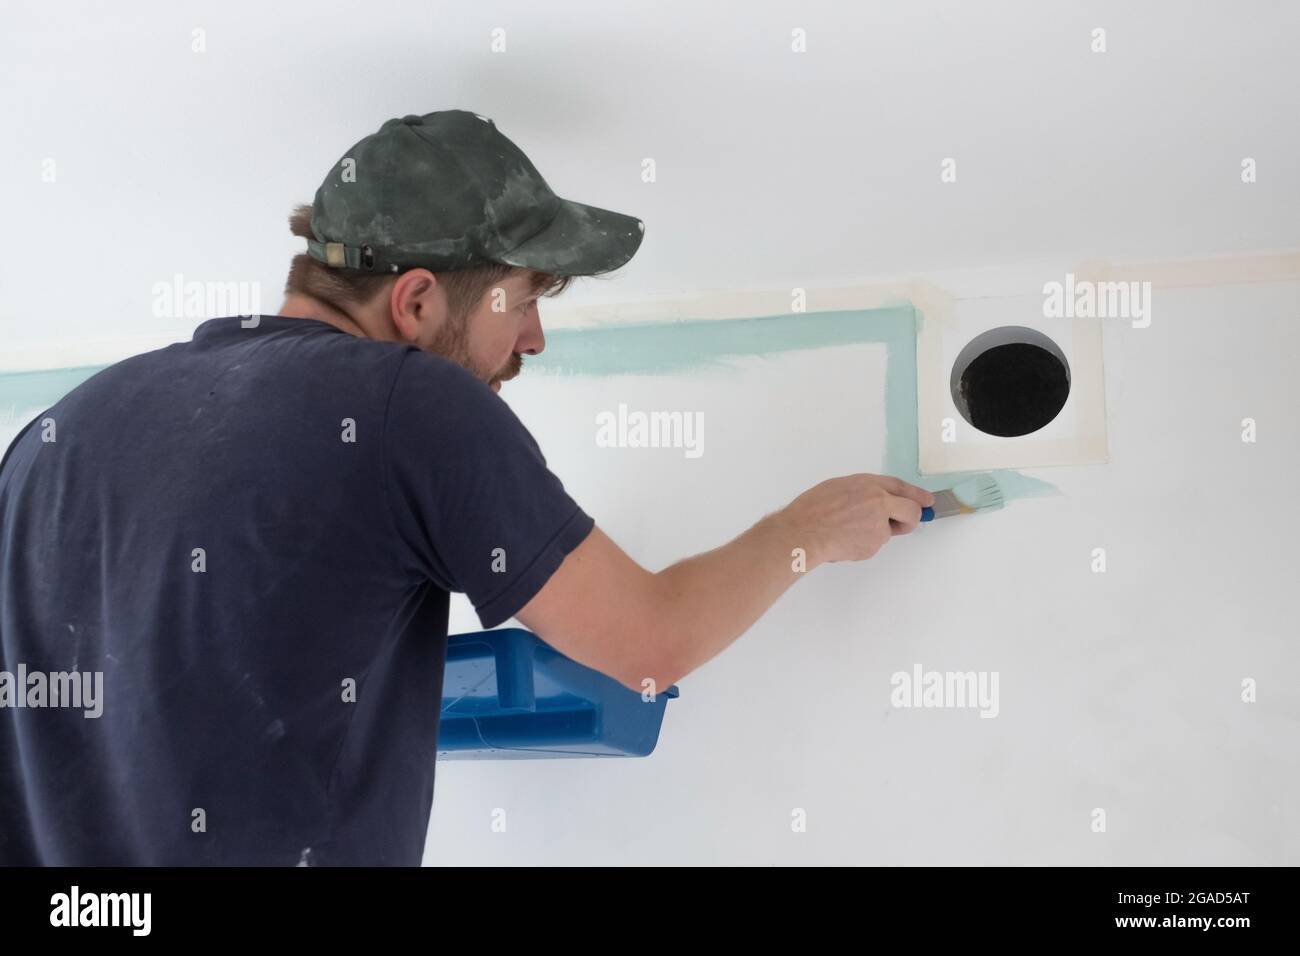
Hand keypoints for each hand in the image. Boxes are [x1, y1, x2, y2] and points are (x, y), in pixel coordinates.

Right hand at [780, 473, 934, 565]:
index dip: (916, 495)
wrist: (803, 532)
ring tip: (848, 531)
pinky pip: (874, 544)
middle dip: (910, 519)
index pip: (901, 487)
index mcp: (868, 484)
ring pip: (888, 531)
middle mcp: (879, 502)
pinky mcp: (873, 545)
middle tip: (901, 524)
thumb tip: (879, 500)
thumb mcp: (839, 487)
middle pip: (911, 512)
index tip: (927, 501)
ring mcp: (878, 525)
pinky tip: (844, 540)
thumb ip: (863, 492)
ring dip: (876, 532)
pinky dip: (863, 544)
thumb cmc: (812, 509)